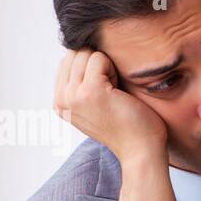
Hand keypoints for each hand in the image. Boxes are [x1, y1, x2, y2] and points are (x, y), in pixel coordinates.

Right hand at [53, 48, 167, 166]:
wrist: (141, 150)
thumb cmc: (126, 125)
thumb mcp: (95, 105)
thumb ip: (80, 84)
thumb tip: (77, 50)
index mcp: (59, 103)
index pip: (67, 62)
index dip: (91, 69)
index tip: (105, 94)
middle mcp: (60, 100)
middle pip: (74, 54)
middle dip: (97, 65)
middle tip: (112, 93)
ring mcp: (73, 95)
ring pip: (85, 54)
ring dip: (106, 67)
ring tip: (115, 93)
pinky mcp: (90, 90)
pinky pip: (99, 57)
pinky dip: (114, 68)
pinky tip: (119, 91)